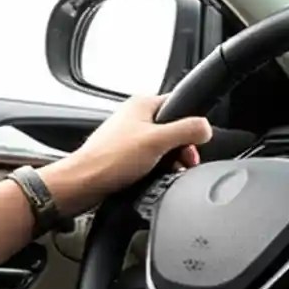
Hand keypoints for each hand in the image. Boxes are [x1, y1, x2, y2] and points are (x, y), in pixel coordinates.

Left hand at [39, 95, 212, 215]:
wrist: (83, 183)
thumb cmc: (111, 159)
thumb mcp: (158, 141)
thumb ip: (187, 130)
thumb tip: (206, 128)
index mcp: (142, 104)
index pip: (180, 105)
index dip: (191, 126)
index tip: (193, 145)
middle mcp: (134, 117)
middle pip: (173, 129)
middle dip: (181, 149)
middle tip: (182, 163)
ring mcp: (127, 136)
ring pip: (161, 147)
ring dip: (168, 161)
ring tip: (165, 172)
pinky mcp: (122, 155)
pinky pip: (148, 159)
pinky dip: (154, 169)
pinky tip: (152, 179)